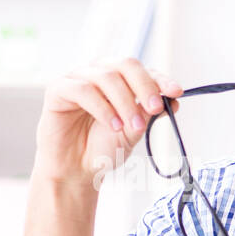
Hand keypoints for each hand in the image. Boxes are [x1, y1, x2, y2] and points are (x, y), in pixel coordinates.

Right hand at [35, 57, 182, 187]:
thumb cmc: (101, 149)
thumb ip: (149, 114)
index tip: (176, 92)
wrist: (76, 171)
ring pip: (106, 76)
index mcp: (118, 80)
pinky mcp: (58, 90)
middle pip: (125, 64)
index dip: (160, 79)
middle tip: (155, 108)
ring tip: (132, 126)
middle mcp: (98, 74)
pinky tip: (112, 125)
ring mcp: (77, 79)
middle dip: (144, 86)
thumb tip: (173, 100)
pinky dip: (102, 107)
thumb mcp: (133, 132)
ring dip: (124, 102)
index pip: (142, 71)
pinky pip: (83, 89)